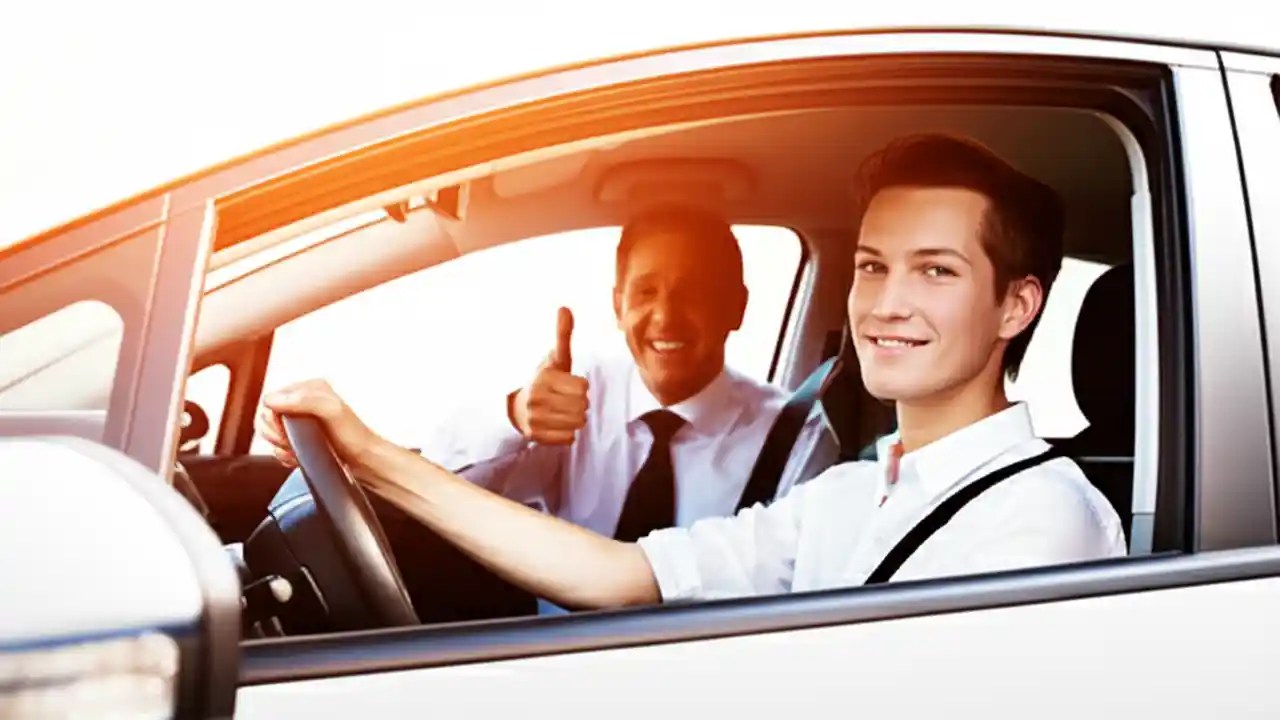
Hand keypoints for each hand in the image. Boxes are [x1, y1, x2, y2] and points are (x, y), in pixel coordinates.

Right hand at [256, 379, 385, 473]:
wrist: (365, 461)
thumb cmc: (354, 436)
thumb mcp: (333, 411)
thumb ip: (304, 400)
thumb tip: (272, 400)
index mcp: (311, 388)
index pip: (272, 398)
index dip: (273, 417)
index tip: (287, 430)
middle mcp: (305, 402)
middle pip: (268, 416)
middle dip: (275, 434)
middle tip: (292, 443)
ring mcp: (303, 421)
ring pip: (271, 433)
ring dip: (280, 446)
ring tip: (297, 451)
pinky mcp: (302, 439)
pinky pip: (279, 447)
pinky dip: (285, 455)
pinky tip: (298, 459)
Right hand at [508, 307, 589, 444]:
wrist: (516, 408)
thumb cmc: (544, 381)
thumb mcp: (555, 359)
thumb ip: (562, 335)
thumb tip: (565, 308)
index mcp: (544, 378)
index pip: (584, 388)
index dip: (580, 387)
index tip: (567, 385)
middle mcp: (537, 398)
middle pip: (582, 407)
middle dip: (579, 403)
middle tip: (566, 400)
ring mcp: (535, 419)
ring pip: (577, 423)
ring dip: (575, 418)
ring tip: (562, 412)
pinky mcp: (536, 436)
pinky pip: (569, 438)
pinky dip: (567, 433)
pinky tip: (556, 424)